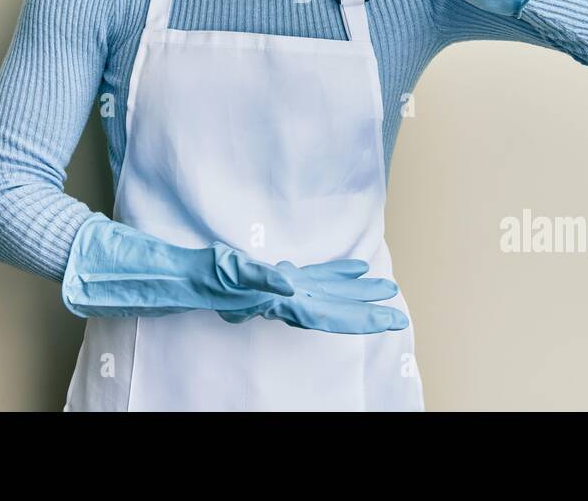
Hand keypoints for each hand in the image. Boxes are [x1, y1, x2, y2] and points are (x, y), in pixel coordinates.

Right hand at [216, 257, 408, 334]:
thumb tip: (288, 284)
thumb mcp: (232, 274)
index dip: (363, 319)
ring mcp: (286, 288)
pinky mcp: (280, 277)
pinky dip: (337, 272)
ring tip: (385, 286)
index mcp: (284, 302)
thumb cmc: (208, 277)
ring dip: (358, 290)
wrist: (187, 277)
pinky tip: (354, 266)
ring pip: (331, 292)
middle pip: (338, 308)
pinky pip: (315, 276)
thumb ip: (259, 280)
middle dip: (369, 309)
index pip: (331, 316)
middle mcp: (290, 299)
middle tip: (399, 311)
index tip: (391, 321)